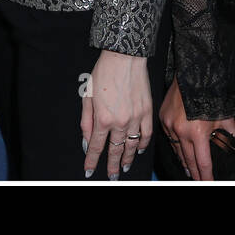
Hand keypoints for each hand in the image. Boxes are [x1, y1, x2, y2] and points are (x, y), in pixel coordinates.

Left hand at [81, 50, 151, 179]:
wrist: (125, 57)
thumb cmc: (104, 73)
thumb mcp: (87, 97)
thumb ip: (86, 122)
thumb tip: (87, 141)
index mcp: (103, 119)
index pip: (97, 147)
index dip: (92, 161)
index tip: (90, 171)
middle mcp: (120, 122)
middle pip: (115, 150)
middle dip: (112, 166)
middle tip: (112, 177)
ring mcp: (136, 117)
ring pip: (132, 145)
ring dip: (128, 158)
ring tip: (125, 167)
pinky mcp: (147, 111)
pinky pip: (146, 133)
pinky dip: (143, 144)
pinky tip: (140, 149)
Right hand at [159, 79, 234, 180]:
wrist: (194, 73)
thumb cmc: (210, 93)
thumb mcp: (224, 115)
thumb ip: (230, 134)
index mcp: (198, 132)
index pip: (203, 162)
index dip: (206, 176)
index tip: (208, 182)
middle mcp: (182, 131)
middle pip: (188, 160)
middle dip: (194, 173)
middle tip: (198, 180)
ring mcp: (170, 126)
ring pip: (177, 151)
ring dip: (184, 162)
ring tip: (189, 170)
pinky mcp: (163, 119)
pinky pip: (169, 138)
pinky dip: (175, 145)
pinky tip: (180, 150)